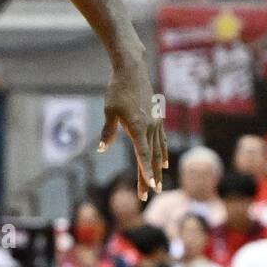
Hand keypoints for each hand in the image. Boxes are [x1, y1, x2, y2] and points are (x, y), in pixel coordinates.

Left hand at [99, 51, 167, 202]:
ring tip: (159, 185)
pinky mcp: (157, 118)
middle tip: (150, 195)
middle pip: (151, 157)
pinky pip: (161, 140)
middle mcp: (150, 127)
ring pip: (158, 150)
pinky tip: (163, 163)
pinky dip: (162, 153)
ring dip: (157, 169)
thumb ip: (108, 131)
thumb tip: (103, 149)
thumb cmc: (117, 90)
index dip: (146, 173)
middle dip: (150, 177)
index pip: (143, 155)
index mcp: (138, 127)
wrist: (132, 70)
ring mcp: (156, 122)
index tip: (150, 187)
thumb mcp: (109, 111)